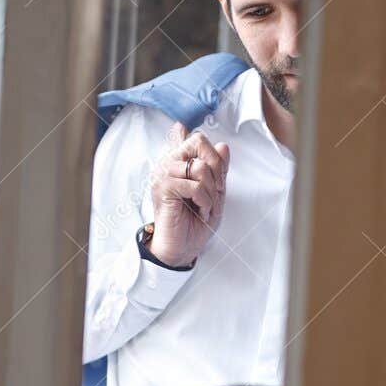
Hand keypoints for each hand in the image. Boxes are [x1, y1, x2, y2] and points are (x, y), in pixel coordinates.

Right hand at [147, 122, 229, 266]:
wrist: (182, 247)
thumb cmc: (195, 221)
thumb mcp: (215, 191)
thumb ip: (218, 168)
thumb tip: (223, 145)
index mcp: (178, 161)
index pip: (198, 138)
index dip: (215, 157)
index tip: (216, 181)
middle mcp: (167, 162)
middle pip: (199, 142)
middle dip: (216, 171)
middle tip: (214, 194)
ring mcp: (162, 173)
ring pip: (200, 167)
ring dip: (211, 192)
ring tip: (205, 207)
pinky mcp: (162, 188)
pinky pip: (194, 185)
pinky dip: (204, 201)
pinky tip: (200, 212)